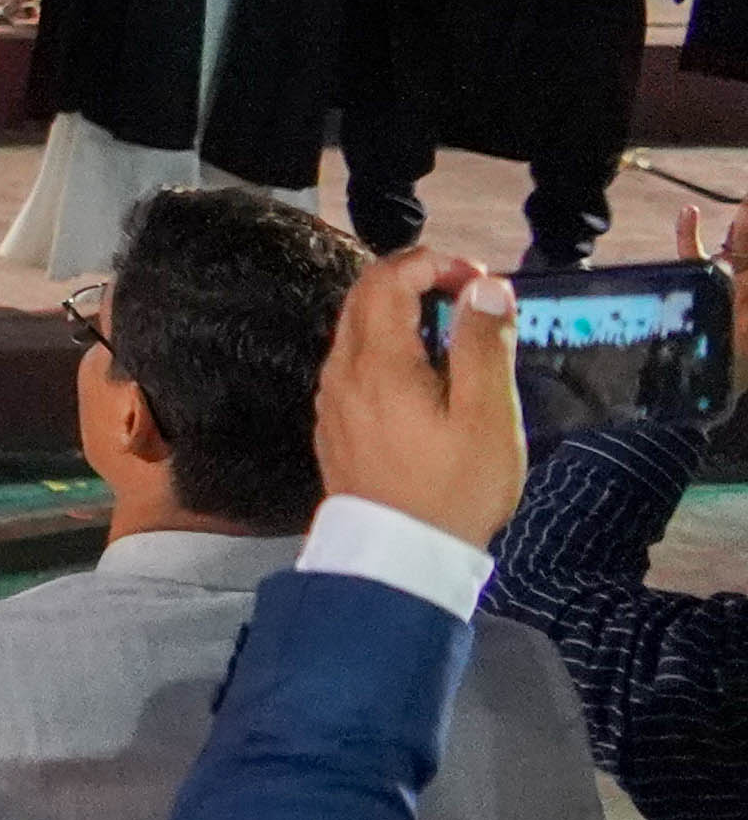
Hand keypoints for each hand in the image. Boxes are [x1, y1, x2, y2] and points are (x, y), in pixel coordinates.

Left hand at [312, 248, 533, 550]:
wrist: (398, 556)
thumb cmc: (453, 488)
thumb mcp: (485, 416)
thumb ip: (483, 346)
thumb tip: (486, 287)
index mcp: (377, 360)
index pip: (389, 278)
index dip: (435, 263)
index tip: (480, 280)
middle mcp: (343, 370)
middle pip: (367, 296)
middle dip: (419, 281)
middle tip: (472, 300)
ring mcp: (333, 396)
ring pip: (359, 328)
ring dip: (405, 314)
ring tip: (459, 337)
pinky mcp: (336, 421)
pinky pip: (357, 362)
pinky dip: (391, 347)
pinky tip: (428, 376)